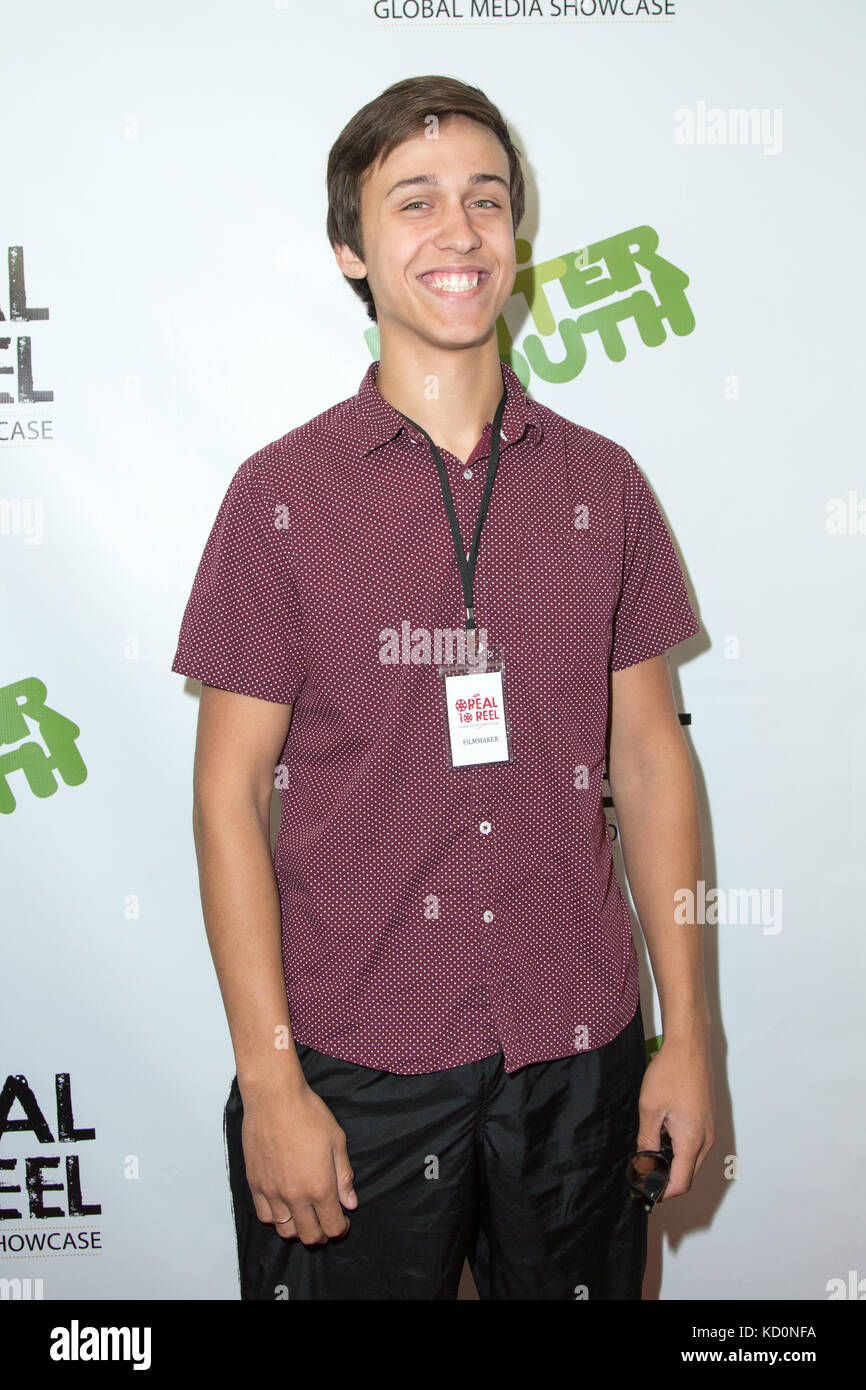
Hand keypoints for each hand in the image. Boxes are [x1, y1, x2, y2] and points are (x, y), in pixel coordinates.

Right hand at [239, 1080, 357, 1243]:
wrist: (274, 1099)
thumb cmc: (308, 1114)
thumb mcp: (337, 1142)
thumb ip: (344, 1176)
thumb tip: (350, 1203)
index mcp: (320, 1186)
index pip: (333, 1226)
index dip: (341, 1229)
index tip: (343, 1222)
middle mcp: (295, 1195)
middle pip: (310, 1235)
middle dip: (322, 1235)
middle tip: (326, 1223)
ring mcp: (272, 1192)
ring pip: (286, 1230)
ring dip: (299, 1229)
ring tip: (305, 1216)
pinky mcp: (255, 1184)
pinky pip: (265, 1215)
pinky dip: (276, 1218)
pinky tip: (284, 1207)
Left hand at [636, 1027, 715, 1201]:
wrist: (689, 1047)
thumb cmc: (669, 1074)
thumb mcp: (650, 1110)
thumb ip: (647, 1142)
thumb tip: (644, 1167)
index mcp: (692, 1141)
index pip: (680, 1183)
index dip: (662, 1193)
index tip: (645, 1194)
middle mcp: (706, 1139)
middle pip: (688, 1176)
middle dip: (667, 1183)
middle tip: (642, 1178)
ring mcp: (709, 1129)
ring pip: (692, 1162)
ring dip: (673, 1167)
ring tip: (648, 1160)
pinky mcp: (707, 1120)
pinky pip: (695, 1147)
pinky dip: (680, 1153)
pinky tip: (661, 1141)